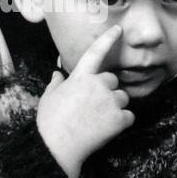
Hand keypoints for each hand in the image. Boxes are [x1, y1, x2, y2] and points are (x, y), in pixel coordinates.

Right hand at [37, 24, 133, 177]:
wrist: (57, 147)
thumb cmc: (49, 122)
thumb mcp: (47, 98)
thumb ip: (56, 84)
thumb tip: (57, 74)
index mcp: (80, 77)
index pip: (96, 52)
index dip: (108, 39)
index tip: (119, 29)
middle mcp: (97, 84)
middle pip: (113, 80)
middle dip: (108, 90)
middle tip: (95, 106)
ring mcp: (110, 101)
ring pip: (123, 98)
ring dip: (116, 106)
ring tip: (99, 120)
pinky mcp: (119, 118)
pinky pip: (129, 116)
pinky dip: (121, 122)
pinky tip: (106, 129)